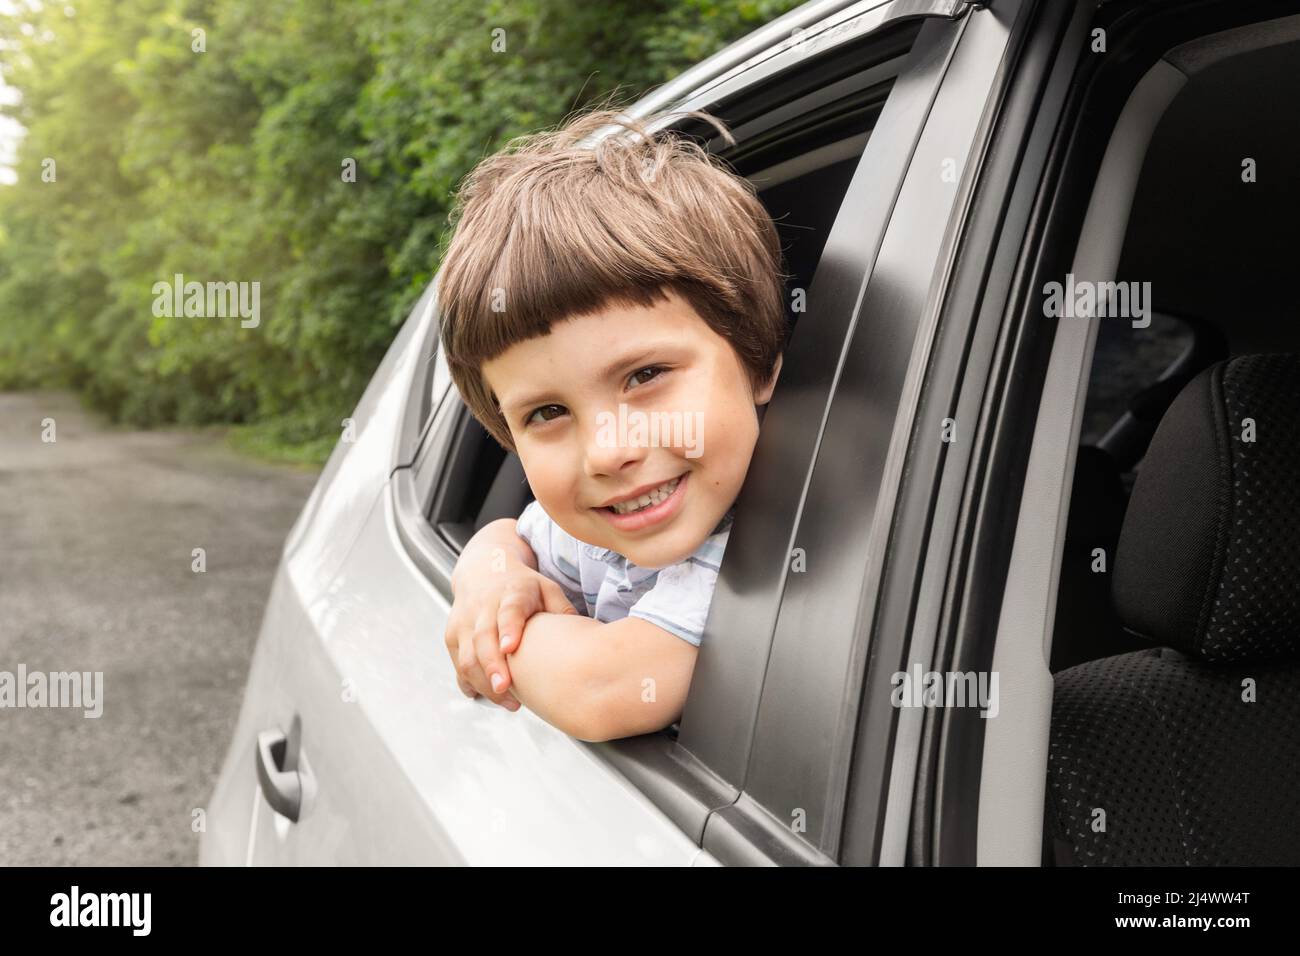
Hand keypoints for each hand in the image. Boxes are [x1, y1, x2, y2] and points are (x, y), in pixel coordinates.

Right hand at [445, 563, 579, 709]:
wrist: (485, 570)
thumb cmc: (522, 586)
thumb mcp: (547, 589)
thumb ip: (562, 611)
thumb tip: (584, 637)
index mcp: (512, 592)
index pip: (509, 609)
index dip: (509, 628)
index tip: (511, 647)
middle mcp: (484, 606)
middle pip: (483, 637)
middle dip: (492, 666)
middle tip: (505, 689)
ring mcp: (465, 621)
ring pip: (467, 655)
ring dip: (483, 682)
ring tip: (508, 701)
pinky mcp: (453, 635)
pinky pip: (458, 664)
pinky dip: (469, 683)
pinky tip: (487, 695)